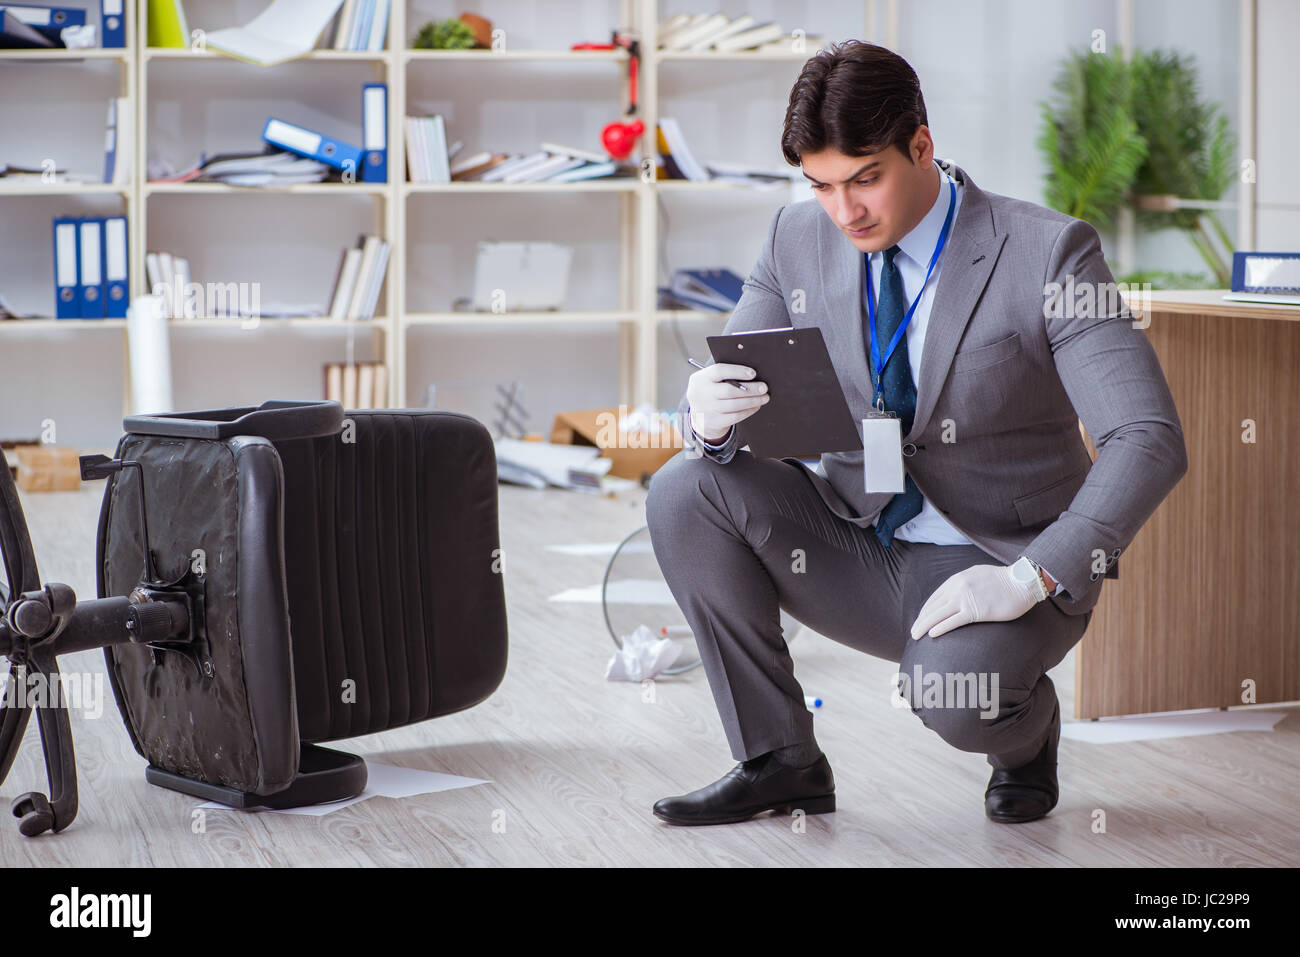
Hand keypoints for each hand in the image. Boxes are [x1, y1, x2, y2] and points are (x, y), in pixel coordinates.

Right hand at [686, 362, 769, 442]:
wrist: (698, 413)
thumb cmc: (710, 391)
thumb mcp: (710, 379)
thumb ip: (725, 375)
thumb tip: (751, 374)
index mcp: (701, 378)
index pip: (719, 371)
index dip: (737, 371)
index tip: (753, 373)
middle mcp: (702, 394)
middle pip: (729, 390)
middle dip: (750, 389)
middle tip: (764, 387)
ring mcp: (708, 409)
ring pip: (734, 405)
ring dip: (753, 401)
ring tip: (764, 397)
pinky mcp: (715, 422)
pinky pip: (735, 416)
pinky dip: (748, 411)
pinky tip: (756, 406)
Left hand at [910, 564, 1042, 639]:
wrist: (1022, 582)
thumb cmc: (1004, 581)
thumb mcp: (977, 575)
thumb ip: (965, 584)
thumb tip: (957, 594)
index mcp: (957, 579)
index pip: (935, 598)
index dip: (925, 611)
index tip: (920, 620)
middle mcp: (957, 587)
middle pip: (933, 607)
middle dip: (920, 620)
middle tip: (912, 632)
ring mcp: (965, 598)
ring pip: (938, 615)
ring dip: (924, 626)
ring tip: (915, 636)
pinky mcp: (975, 610)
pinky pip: (952, 621)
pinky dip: (940, 628)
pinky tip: (932, 635)